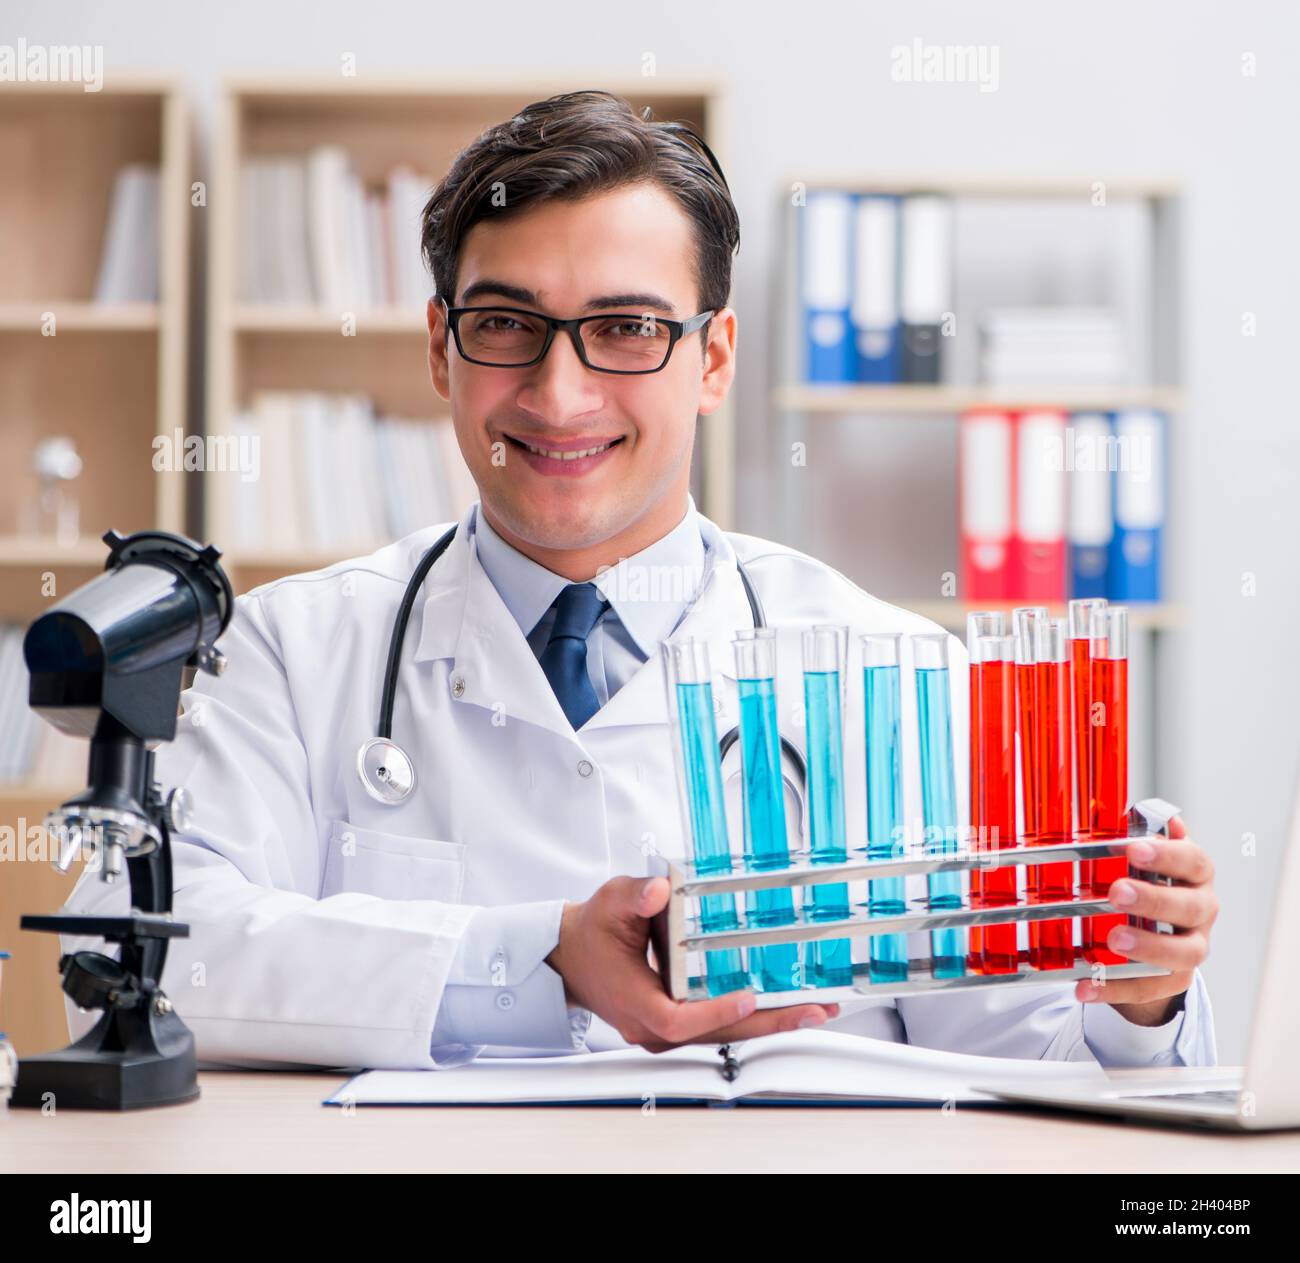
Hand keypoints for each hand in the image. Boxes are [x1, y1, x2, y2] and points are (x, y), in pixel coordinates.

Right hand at [546, 875, 838, 1051]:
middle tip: (810, 1011)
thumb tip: (660, 890)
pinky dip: (751, 1018)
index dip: (715, 1012)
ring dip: (767, 1023)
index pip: (677, 1019)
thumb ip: (635, 895)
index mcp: (635, 1000)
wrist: (571, 956)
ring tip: (812, 1011)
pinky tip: (782, 1007)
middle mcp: (652, 1025)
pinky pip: (718, 1027)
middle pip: (715, 1034)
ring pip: (722, 1034)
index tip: (746, 997)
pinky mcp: (675, 1024)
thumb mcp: (610, 903)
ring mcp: (665, 1029)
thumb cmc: (592, 932)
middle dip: (766, 1023)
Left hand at [1074, 816, 1216, 1024]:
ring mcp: (1192, 946)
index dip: (1167, 854)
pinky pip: (1151, 989)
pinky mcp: (1175, 979)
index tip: (1135, 849)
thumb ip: (1126, 834)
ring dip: (1148, 947)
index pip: (1193, 861)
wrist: (1156, 931)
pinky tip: (1086, 984)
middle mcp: (1201, 910)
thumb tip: (1104, 809)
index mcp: (1194, 874)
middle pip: (1190, 907)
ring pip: (1184, 953)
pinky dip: (1116, 988)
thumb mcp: (1136, 857)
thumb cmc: (1146, 882)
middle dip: (1154, 900)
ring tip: (1114, 940)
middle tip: (1117, 893)